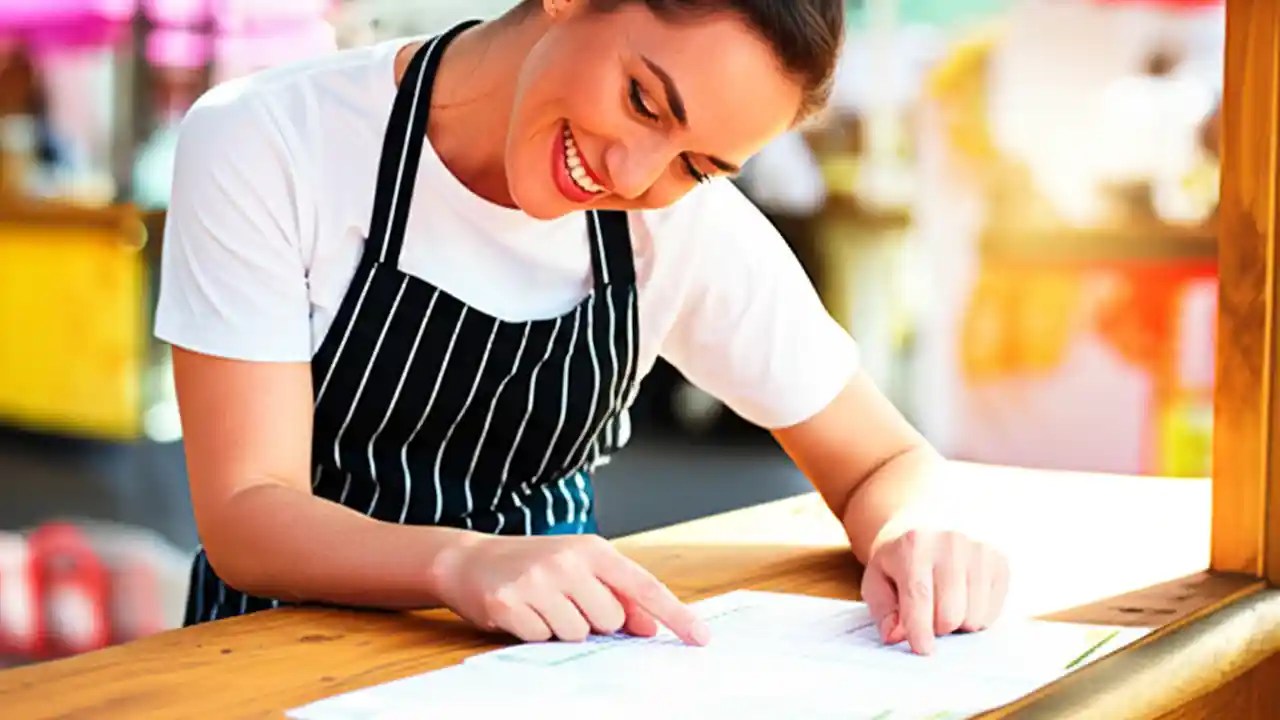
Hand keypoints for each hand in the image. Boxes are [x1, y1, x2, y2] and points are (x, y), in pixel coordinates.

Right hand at [432, 533, 709, 645]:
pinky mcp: (510, 604)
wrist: (468, 560)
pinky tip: (522, 612)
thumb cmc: (532, 565)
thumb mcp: (577, 567)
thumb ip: (616, 592)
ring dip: (563, 629)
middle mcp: (567, 561)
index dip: (674, 613)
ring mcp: (537, 582)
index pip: (643, 585)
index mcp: (591, 549)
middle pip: (610, 619)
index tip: (700, 637)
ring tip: (542, 606)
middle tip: (566, 603)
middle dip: (595, 621)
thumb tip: (649, 626)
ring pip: (578, 633)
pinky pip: (543, 639)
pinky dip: (535, 633)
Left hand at [861, 529, 1008, 655]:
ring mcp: (979, 551)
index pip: (919, 594)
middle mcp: (950, 543)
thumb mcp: (877, 582)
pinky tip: (963, 601)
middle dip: (937, 627)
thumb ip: (883, 611)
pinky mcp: (999, 562)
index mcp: (914, 545)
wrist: (925, 529)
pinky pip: (993, 612)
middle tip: (928, 618)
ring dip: (958, 624)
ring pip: (975, 616)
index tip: (921, 649)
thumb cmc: (899, 563)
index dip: (920, 627)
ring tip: (945, 607)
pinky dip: (976, 617)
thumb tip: (896, 635)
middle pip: (951, 612)